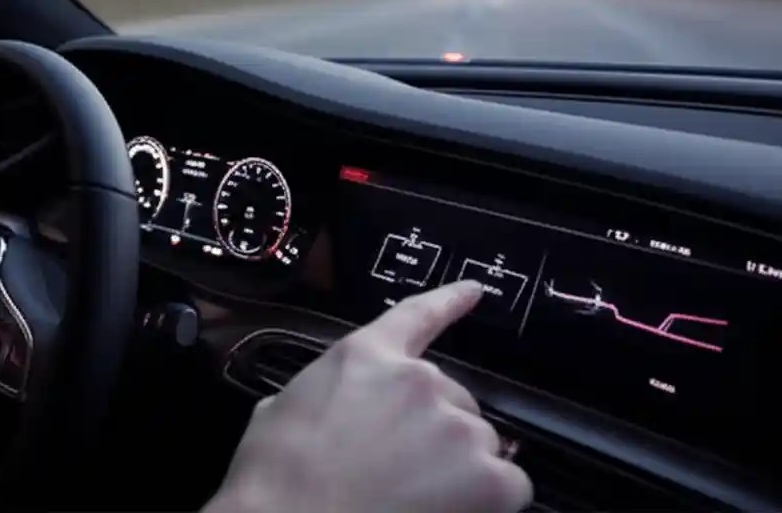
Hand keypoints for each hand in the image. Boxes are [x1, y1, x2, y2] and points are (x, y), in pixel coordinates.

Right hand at [207, 280, 531, 512]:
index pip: (416, 317)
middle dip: (435, 430)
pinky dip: (487, 501)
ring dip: (458, 466)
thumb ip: (322, 395)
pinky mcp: (488, 477)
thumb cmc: (274, 479)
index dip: (449, 301)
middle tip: (400, 468)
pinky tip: (447, 510)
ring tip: (414, 495)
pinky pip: (508, 484)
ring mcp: (456, 427)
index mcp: (364, 358)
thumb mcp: (279, 411)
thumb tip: (330, 411)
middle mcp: (418, 381)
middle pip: (452, 399)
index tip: (474, 291)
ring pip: (479, 443)